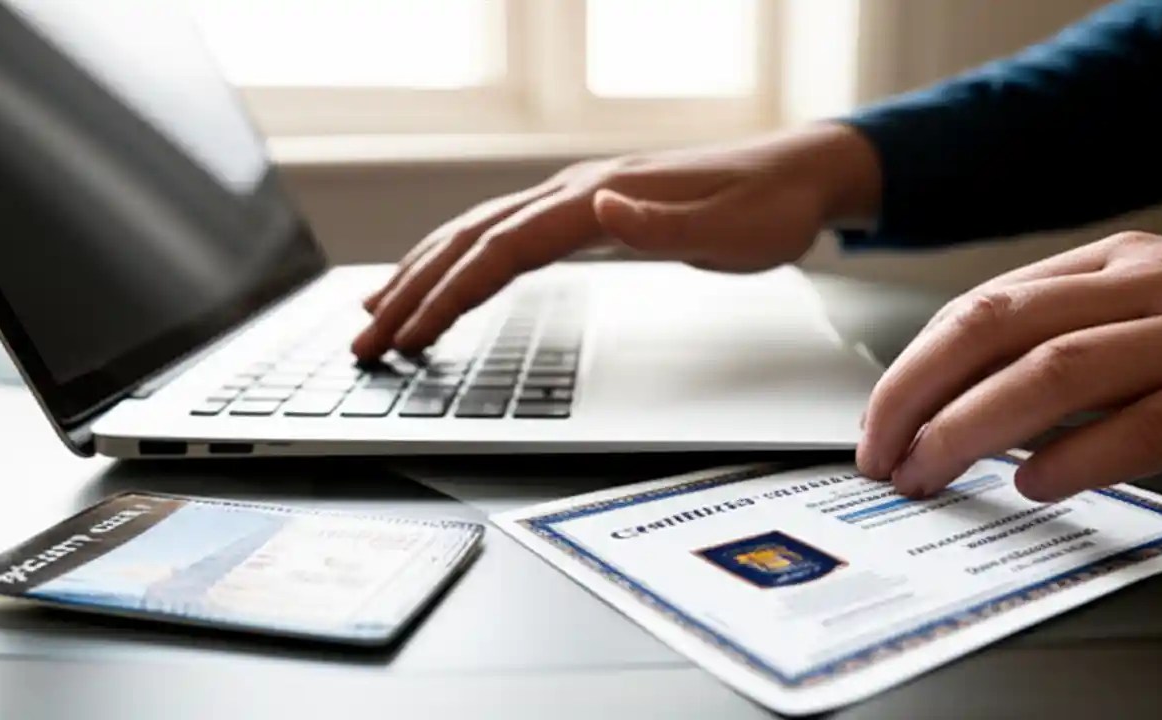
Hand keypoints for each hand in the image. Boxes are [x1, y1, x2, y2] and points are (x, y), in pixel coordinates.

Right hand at [351, 123, 880, 358]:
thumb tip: (598, 211)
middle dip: (411, 290)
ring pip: (477, 233)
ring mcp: (577, 199)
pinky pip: (503, 235)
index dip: (450, 292)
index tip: (409, 335)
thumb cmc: (768, 209)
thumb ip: (664, 227)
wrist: (798, 173)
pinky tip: (446, 278)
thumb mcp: (730, 230)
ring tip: (376, 312)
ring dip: (423, 272)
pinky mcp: (587, 212)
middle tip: (363, 340)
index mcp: (598, 199)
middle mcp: (576, 193)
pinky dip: (460, 259)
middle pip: (470, 239)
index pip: (502, 248)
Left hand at [858, 232, 1161, 501]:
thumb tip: (960, 406)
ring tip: (925, 475)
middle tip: (879, 454)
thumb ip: (1069, 344)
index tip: (878, 421)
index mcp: (1122, 264)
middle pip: (997, 327)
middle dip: (915, 393)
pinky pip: (1148, 425)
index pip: (986, 305)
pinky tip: (1032, 484)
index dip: (915, 366)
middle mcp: (1155, 283)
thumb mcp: (1153, 321)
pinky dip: (1079, 456)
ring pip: (1055, 370)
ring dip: (968, 430)